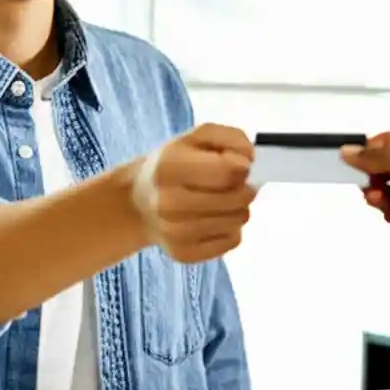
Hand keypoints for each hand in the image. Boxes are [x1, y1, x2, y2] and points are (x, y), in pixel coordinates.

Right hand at [130, 123, 256, 263]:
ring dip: (239, 208)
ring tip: (222, 200)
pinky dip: (231, 228)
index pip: (228, 171)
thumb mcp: (198, 136)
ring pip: (237, 221)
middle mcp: (168, 203)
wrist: (138, 201)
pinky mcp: (183, 253)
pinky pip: (232, 241)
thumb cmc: (174, 164)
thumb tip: (251, 158)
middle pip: (236, 199)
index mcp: (169, 166)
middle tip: (234, 183)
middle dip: (245, 189)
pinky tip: (215, 218)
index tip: (240, 165)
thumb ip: (231, 138)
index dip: (244, 167)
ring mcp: (174, 232)